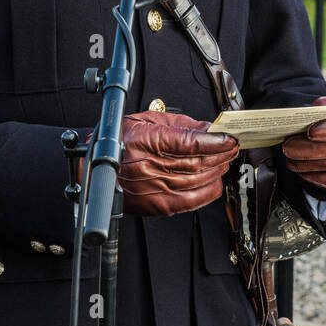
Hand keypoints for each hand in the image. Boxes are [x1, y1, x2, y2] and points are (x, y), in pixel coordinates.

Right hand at [79, 111, 238, 216]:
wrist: (92, 169)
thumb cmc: (117, 143)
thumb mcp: (145, 120)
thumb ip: (178, 123)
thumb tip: (207, 128)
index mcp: (144, 141)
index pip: (188, 142)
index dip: (214, 141)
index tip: (229, 137)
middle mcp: (148, 166)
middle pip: (196, 162)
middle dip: (221, 154)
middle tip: (233, 147)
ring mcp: (153, 188)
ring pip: (197, 180)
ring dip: (217, 170)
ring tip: (226, 160)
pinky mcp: (156, 205)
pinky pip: (190, 200)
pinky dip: (208, 191)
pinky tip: (216, 182)